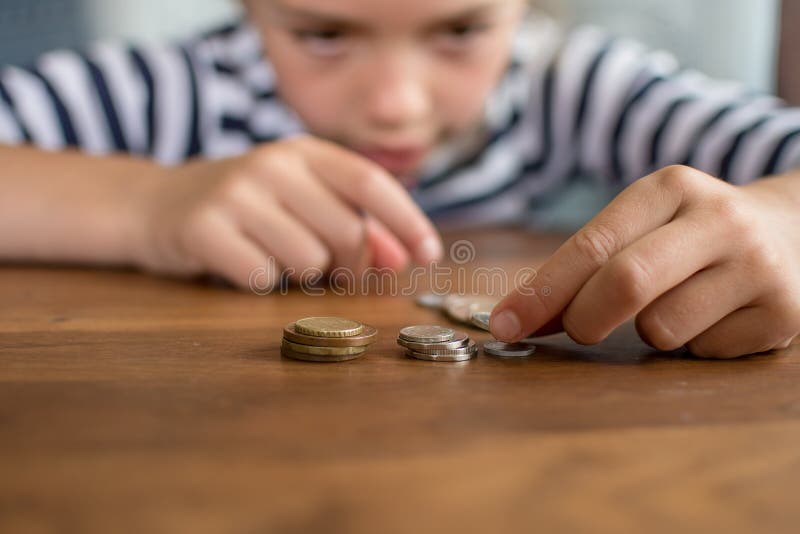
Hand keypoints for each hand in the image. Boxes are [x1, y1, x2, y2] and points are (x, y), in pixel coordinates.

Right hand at [135, 135, 441, 289]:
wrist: (156, 204)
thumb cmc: (248, 207)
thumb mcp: (302, 201)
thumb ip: (356, 225)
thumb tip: (402, 258)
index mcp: (303, 151)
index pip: (370, 182)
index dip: (406, 221)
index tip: (429, 255)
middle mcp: (272, 164)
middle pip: (346, 230)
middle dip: (352, 264)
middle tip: (336, 274)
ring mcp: (234, 193)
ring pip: (309, 260)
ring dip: (304, 276)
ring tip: (279, 258)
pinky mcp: (203, 228)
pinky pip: (264, 278)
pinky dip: (264, 283)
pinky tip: (245, 264)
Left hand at [490, 165, 799, 357]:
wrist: (793, 230)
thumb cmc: (691, 234)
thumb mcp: (643, 226)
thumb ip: (585, 267)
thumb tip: (518, 318)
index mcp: (669, 188)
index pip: (592, 245)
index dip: (542, 292)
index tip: (505, 325)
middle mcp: (718, 219)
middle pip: (626, 283)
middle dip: (583, 318)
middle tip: (578, 329)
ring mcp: (756, 266)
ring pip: (662, 327)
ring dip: (649, 333)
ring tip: (676, 305)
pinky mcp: (783, 314)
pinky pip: (703, 352)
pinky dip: (692, 346)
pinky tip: (715, 317)